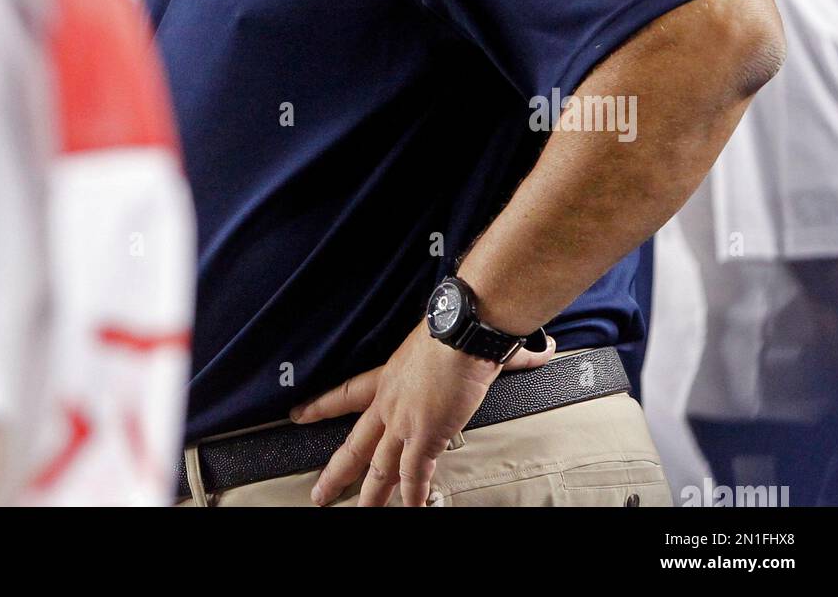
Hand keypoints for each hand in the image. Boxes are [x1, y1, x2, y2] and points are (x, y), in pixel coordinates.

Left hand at [290, 323, 554, 506]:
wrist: (460, 329)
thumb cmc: (458, 324)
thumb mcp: (456, 337)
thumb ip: (495, 351)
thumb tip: (538, 349)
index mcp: (390, 375)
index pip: (347, 393)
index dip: (322, 406)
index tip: (299, 414)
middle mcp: (390, 402)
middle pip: (356, 444)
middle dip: (336, 471)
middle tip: (318, 492)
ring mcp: (404, 423)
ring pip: (380, 469)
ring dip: (371, 496)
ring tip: (357, 513)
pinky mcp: (425, 438)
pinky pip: (415, 477)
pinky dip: (412, 497)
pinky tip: (410, 510)